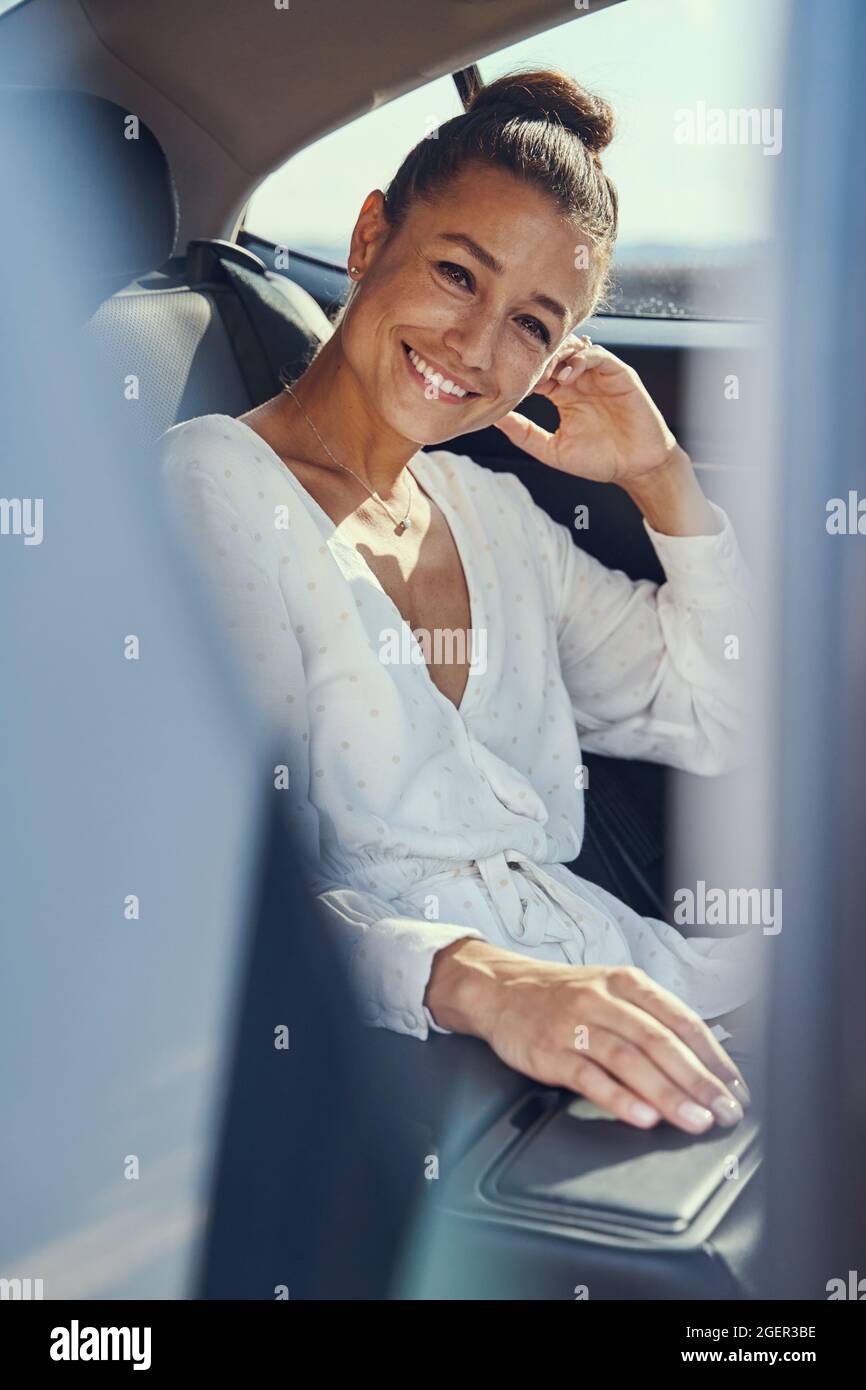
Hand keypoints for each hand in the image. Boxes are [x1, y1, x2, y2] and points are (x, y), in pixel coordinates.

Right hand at [425, 939, 750, 1132]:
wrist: (499, 989)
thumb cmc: (562, 995)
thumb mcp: (610, 990)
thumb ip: (649, 1019)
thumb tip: (700, 1061)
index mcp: (627, 983)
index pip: (681, 1020)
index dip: (713, 1057)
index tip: (735, 1087)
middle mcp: (604, 1000)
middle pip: (660, 1041)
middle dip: (699, 1081)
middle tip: (724, 1111)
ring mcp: (576, 1025)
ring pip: (630, 1060)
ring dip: (668, 1093)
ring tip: (694, 1120)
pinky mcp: (550, 1051)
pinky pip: (589, 1077)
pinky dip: (619, 1098)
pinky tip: (643, 1117)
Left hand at [492, 336, 680, 486]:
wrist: (635, 468)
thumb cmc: (599, 460)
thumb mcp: (552, 450)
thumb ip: (524, 434)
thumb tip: (494, 419)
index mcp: (562, 394)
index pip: (537, 371)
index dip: (521, 373)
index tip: (504, 382)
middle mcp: (580, 380)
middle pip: (553, 353)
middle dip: (536, 359)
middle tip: (522, 371)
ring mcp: (599, 375)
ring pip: (573, 348)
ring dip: (556, 356)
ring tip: (544, 374)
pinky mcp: (619, 374)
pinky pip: (598, 355)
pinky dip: (580, 359)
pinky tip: (566, 375)